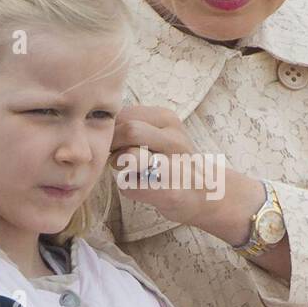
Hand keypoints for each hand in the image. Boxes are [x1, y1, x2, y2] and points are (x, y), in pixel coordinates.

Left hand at [111, 106, 261, 240]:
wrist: (206, 193)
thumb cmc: (174, 161)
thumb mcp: (161, 132)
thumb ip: (135, 123)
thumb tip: (100, 123)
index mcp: (169, 120)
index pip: (126, 113)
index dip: (111, 128)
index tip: (114, 140)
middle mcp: (175, 140)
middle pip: (129, 130)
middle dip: (112, 144)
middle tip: (114, 156)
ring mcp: (174, 167)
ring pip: (129, 156)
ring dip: (119, 164)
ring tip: (128, 170)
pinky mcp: (169, 192)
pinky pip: (130, 185)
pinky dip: (128, 187)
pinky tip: (140, 187)